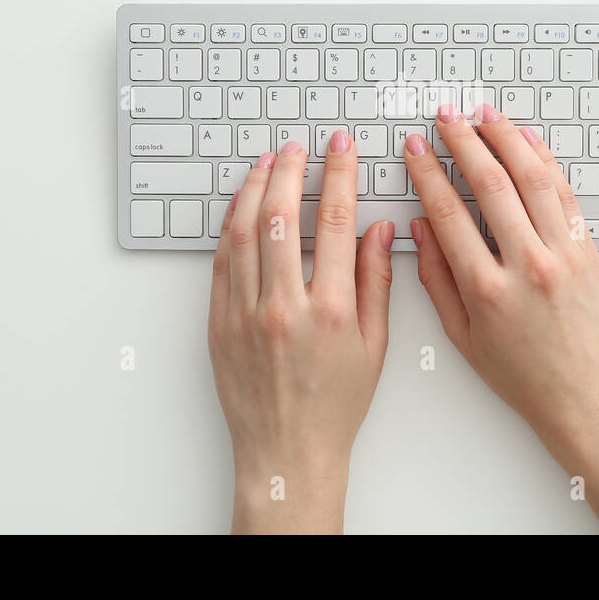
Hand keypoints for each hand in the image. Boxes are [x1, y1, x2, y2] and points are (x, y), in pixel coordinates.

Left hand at [207, 133, 393, 533]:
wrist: (287, 452)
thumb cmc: (335, 406)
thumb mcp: (375, 345)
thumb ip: (376, 282)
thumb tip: (380, 230)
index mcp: (332, 311)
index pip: (336, 222)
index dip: (339, 175)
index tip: (341, 149)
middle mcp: (285, 307)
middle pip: (284, 216)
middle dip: (292, 170)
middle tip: (300, 147)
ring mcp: (245, 314)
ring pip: (245, 231)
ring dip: (257, 188)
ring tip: (268, 163)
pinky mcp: (218, 324)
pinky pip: (222, 261)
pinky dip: (231, 226)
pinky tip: (243, 206)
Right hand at [403, 102, 598, 449]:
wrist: (586, 396)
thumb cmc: (522, 375)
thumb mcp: (462, 337)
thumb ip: (437, 280)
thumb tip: (419, 228)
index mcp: (486, 290)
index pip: (448, 213)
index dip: (427, 173)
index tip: (414, 149)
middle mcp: (526, 266)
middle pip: (489, 184)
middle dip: (462, 142)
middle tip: (445, 117)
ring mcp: (561, 255)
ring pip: (530, 178)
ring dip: (504, 138)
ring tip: (483, 114)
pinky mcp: (586, 250)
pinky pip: (563, 193)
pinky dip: (545, 160)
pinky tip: (527, 140)